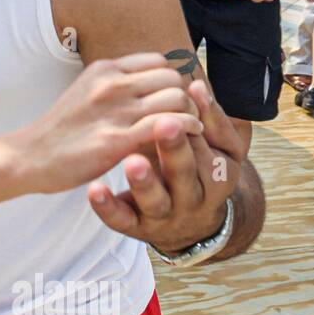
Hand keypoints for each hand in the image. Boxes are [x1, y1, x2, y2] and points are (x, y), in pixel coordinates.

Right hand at [9, 54, 202, 196]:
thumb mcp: (85, 91)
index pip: (158, 61)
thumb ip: (114, 84)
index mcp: (104, 69)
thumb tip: (148, 83)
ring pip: (176, 99)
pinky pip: (168, 125)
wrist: (30, 156)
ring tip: (188, 129)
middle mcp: (111, 84)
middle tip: (184, 117)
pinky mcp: (117, 140)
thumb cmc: (61, 130)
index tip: (171, 100)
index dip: (172, 81)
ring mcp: (115, 111)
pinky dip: (186, 129)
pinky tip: (187, 138)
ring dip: (190, 114)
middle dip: (184, 97)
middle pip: (172, 78)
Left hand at [87, 79, 243, 251]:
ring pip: (155, 200)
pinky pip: (121, 219)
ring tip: (131, 160)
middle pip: (184, 174)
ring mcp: (163, 216)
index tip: (180, 105)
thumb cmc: (200, 172)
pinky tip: (95, 189)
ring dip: (144, 181)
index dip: (193, 129)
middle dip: (175, 150)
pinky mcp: (135, 227)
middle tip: (164, 124)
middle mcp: (191, 199)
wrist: (188, 225)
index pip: (206, 151)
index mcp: (215, 178)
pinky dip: (108, 206)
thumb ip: (210, 121)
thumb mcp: (218, 152)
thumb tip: (197, 86)